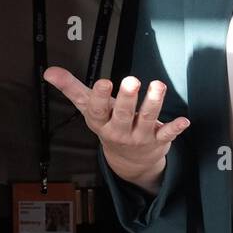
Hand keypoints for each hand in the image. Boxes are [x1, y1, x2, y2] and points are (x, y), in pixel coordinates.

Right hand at [43, 68, 189, 193]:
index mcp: (100, 122)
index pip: (97, 110)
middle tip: (131, 80)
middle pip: (122, 114)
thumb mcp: (88, 109)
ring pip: (146, 119)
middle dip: (127, 98)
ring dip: (153, 103)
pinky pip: (167, 134)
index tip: (104, 81)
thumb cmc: (108, 125)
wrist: (129, 161)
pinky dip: (175, 128)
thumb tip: (49, 71)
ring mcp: (139, 137)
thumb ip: (71, 88)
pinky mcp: (158, 140)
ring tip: (158, 85)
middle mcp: (118, 131)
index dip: (99, 96)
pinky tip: (183, 120)